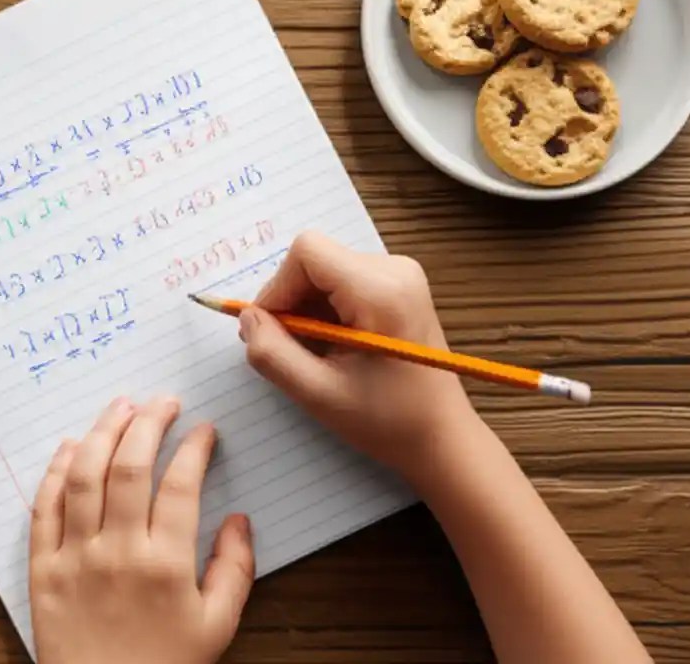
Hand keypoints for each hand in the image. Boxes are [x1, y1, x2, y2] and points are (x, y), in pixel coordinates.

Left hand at [30, 397, 254, 663]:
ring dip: (103, 432)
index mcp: (166, 564)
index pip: (181, 485)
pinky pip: (44, 508)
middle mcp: (118, 551)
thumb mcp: (218, 626)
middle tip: (163, 401)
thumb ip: (235, 570)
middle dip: (149, 422)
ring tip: (120, 406)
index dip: (194, 448)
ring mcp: (74, 557)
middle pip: (130, 467)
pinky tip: (71, 446)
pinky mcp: (42, 568)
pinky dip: (55, 471)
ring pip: (84, 476)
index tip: (204, 430)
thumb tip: (240, 520)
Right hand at [239, 233, 476, 475]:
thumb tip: (247, 318)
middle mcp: (395, 269)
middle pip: (315, 260)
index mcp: (381, 289)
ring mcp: (401, 275)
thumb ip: (271, 353)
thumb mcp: (317, 393)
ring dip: (307, 308)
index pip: (307, 252)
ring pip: (325, 271)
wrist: (442, 437)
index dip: (277, 288)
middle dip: (291, 301)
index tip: (271, 331)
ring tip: (317, 354)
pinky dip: (325, 310)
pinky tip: (334, 346)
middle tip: (289, 350)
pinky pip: (343, 281)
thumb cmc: (387, 420)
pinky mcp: (399, 286)